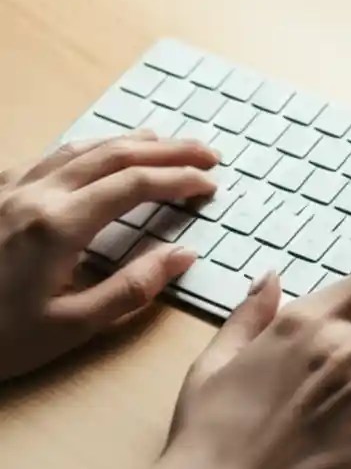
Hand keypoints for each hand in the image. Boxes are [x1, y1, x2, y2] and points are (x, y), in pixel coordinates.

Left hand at [0, 130, 218, 380]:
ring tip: (160, 142)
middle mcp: (34, 196)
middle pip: (111, 155)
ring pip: (77, 149)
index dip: (179, 179)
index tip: (211, 183)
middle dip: (165, 150)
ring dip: (126, 142)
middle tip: (205, 153)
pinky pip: (44, 160)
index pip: (134, 185)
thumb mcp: (73, 327)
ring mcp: (7, 191)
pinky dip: (83, 152)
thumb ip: (132, 288)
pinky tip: (93, 158)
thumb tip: (183, 254)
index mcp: (58, 226)